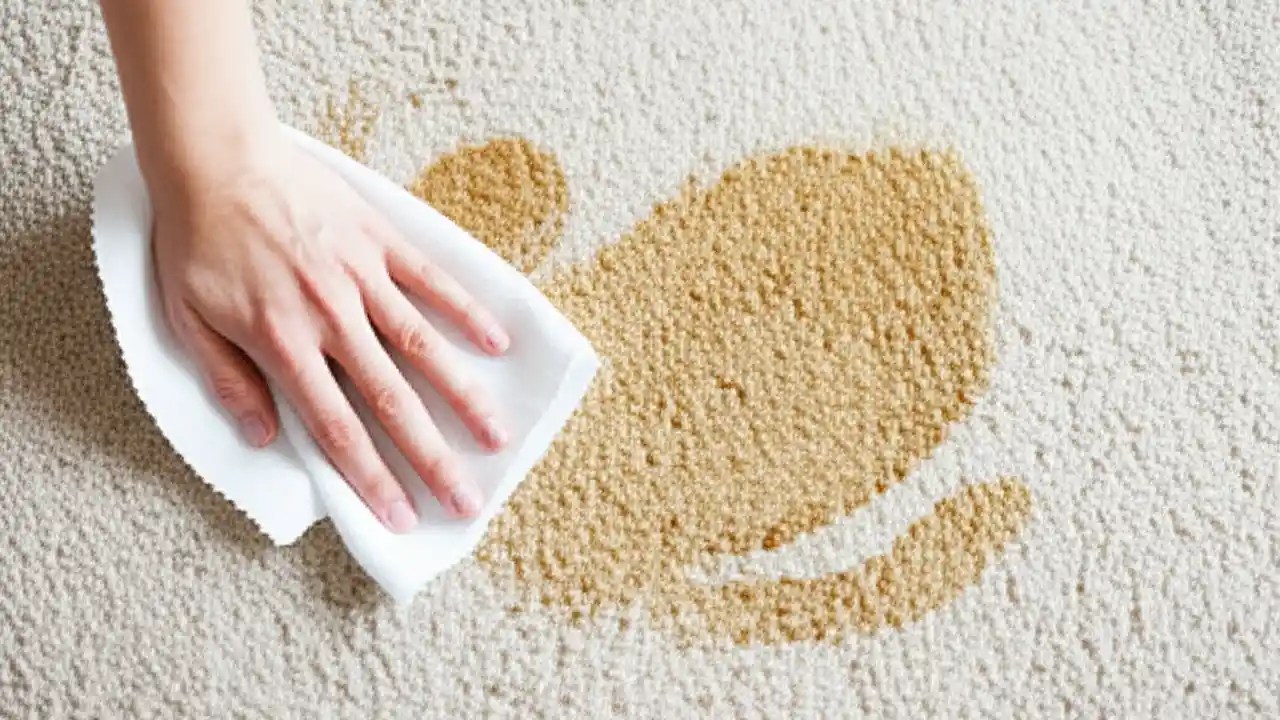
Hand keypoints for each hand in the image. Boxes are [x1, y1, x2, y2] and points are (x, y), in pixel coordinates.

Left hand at [151, 133, 508, 531]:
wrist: (217, 158)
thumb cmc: (198, 241)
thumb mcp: (189, 320)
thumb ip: (230, 381)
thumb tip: (264, 438)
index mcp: (284, 343)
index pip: (337, 427)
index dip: (372, 478)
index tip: (401, 516)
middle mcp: (331, 317)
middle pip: (392, 400)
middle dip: (431, 457)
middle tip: (467, 500)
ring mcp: (362, 277)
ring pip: (423, 346)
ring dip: (463, 396)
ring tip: (498, 436)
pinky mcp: (379, 241)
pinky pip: (431, 280)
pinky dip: (465, 311)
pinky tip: (497, 342)